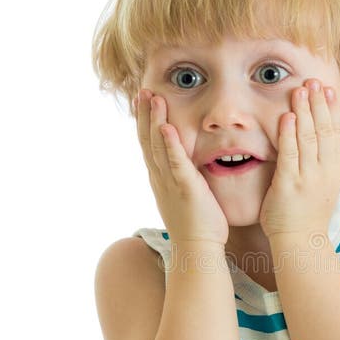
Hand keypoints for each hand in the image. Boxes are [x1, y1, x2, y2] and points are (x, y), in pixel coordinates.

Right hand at [134, 88, 228, 244]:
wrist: (197, 249)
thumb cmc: (197, 224)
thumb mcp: (184, 195)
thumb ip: (182, 177)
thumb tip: (184, 166)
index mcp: (161, 178)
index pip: (149, 144)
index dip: (145, 122)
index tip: (142, 101)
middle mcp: (160, 177)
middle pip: (147, 140)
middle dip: (145, 114)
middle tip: (141, 90)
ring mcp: (169, 182)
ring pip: (157, 146)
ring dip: (154, 120)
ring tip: (152, 97)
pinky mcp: (184, 188)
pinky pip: (174, 163)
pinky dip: (169, 144)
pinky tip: (166, 127)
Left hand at [259, 79, 339, 238]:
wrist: (300, 241)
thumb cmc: (307, 212)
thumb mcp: (323, 183)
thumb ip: (322, 160)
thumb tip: (320, 138)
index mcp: (334, 169)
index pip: (335, 132)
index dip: (331, 110)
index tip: (327, 89)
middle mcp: (325, 170)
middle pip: (324, 130)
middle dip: (318, 103)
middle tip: (313, 81)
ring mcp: (309, 177)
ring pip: (309, 137)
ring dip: (304, 111)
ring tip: (300, 90)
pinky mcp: (290, 185)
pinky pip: (290, 154)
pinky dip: (289, 134)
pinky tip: (287, 116)